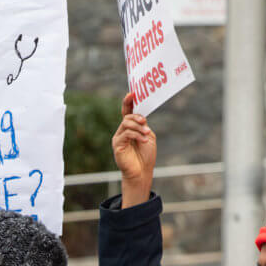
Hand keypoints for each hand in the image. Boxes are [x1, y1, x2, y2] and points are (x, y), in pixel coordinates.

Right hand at [112, 92, 156, 207]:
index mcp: (131, 128)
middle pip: (127, 116)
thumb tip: (140, 118)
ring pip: (126, 123)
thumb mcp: (148, 137)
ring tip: (146, 134)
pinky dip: (136, 134)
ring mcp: (119, 137)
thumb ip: (144, 126)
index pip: (127, 111)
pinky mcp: (117, 145)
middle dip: (137, 117)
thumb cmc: (146, 156)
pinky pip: (126, 134)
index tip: (132, 93)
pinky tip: (143, 140)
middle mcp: (123, 131)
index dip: (128, 102)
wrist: (142, 172)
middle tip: (145, 121)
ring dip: (138, 127)